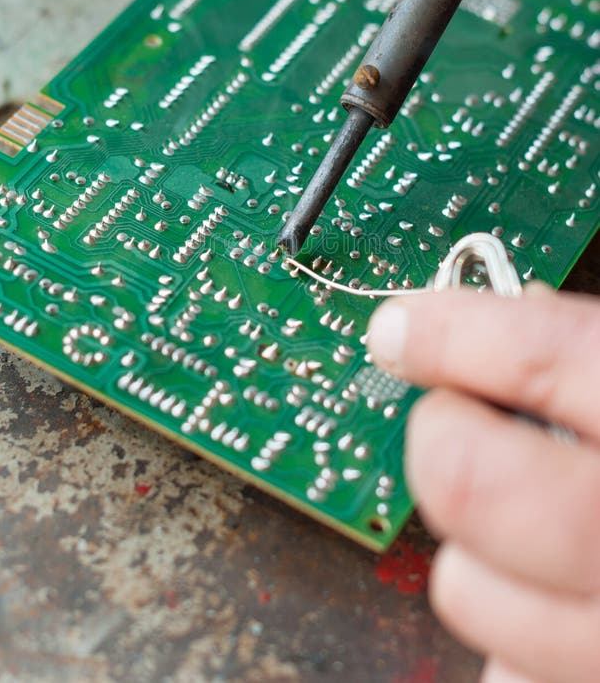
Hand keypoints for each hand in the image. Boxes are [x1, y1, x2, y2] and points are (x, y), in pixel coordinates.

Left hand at [368, 285, 599, 682]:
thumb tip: (501, 321)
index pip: (547, 353)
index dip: (453, 330)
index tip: (404, 328)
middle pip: (477, 485)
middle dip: (441, 440)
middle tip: (457, 423)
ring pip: (473, 594)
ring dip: (474, 548)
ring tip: (527, 524)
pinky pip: (512, 672)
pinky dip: (515, 634)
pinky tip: (563, 599)